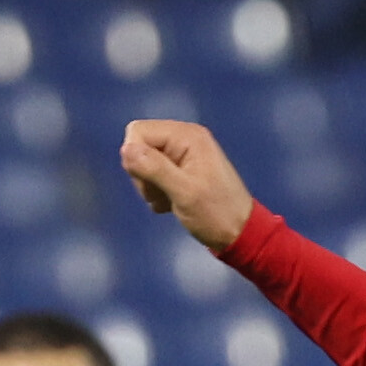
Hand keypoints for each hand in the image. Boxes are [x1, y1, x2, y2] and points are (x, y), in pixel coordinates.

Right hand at [119, 117, 256, 248]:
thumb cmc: (216, 214)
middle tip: (161, 194)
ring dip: (149, 185)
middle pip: (139, 146)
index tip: (149, 182)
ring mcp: (183, 154)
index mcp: (187, 135)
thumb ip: (155, 168)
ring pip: (143, 162)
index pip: (138, 131)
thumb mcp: (184, 193)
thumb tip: (126, 149)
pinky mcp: (181, 170)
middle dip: (142, 173)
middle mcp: (183, 138)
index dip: (134, 157)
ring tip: (169, 201)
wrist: (240, 234)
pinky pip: (154, 174)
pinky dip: (157, 191)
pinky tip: (171, 204)